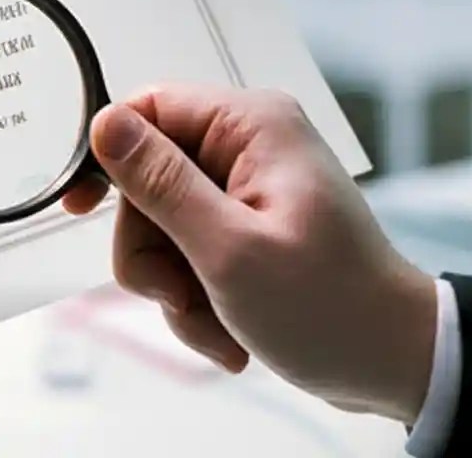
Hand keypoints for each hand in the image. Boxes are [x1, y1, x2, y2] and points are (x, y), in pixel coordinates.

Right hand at [64, 86, 436, 424]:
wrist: (391, 361)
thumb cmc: (329, 307)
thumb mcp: (228, 249)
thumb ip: (160, 184)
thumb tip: (106, 124)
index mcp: (251, 126)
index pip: (147, 109)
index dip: (107, 157)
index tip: (81, 208)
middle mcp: (249, 145)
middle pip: (146, 180)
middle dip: (152, 250)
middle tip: (178, 294)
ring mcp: (248, 187)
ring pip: (160, 225)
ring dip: (173, 284)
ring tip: (213, 321)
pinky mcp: (247, 224)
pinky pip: (186, 251)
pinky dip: (195, 295)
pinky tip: (226, 327)